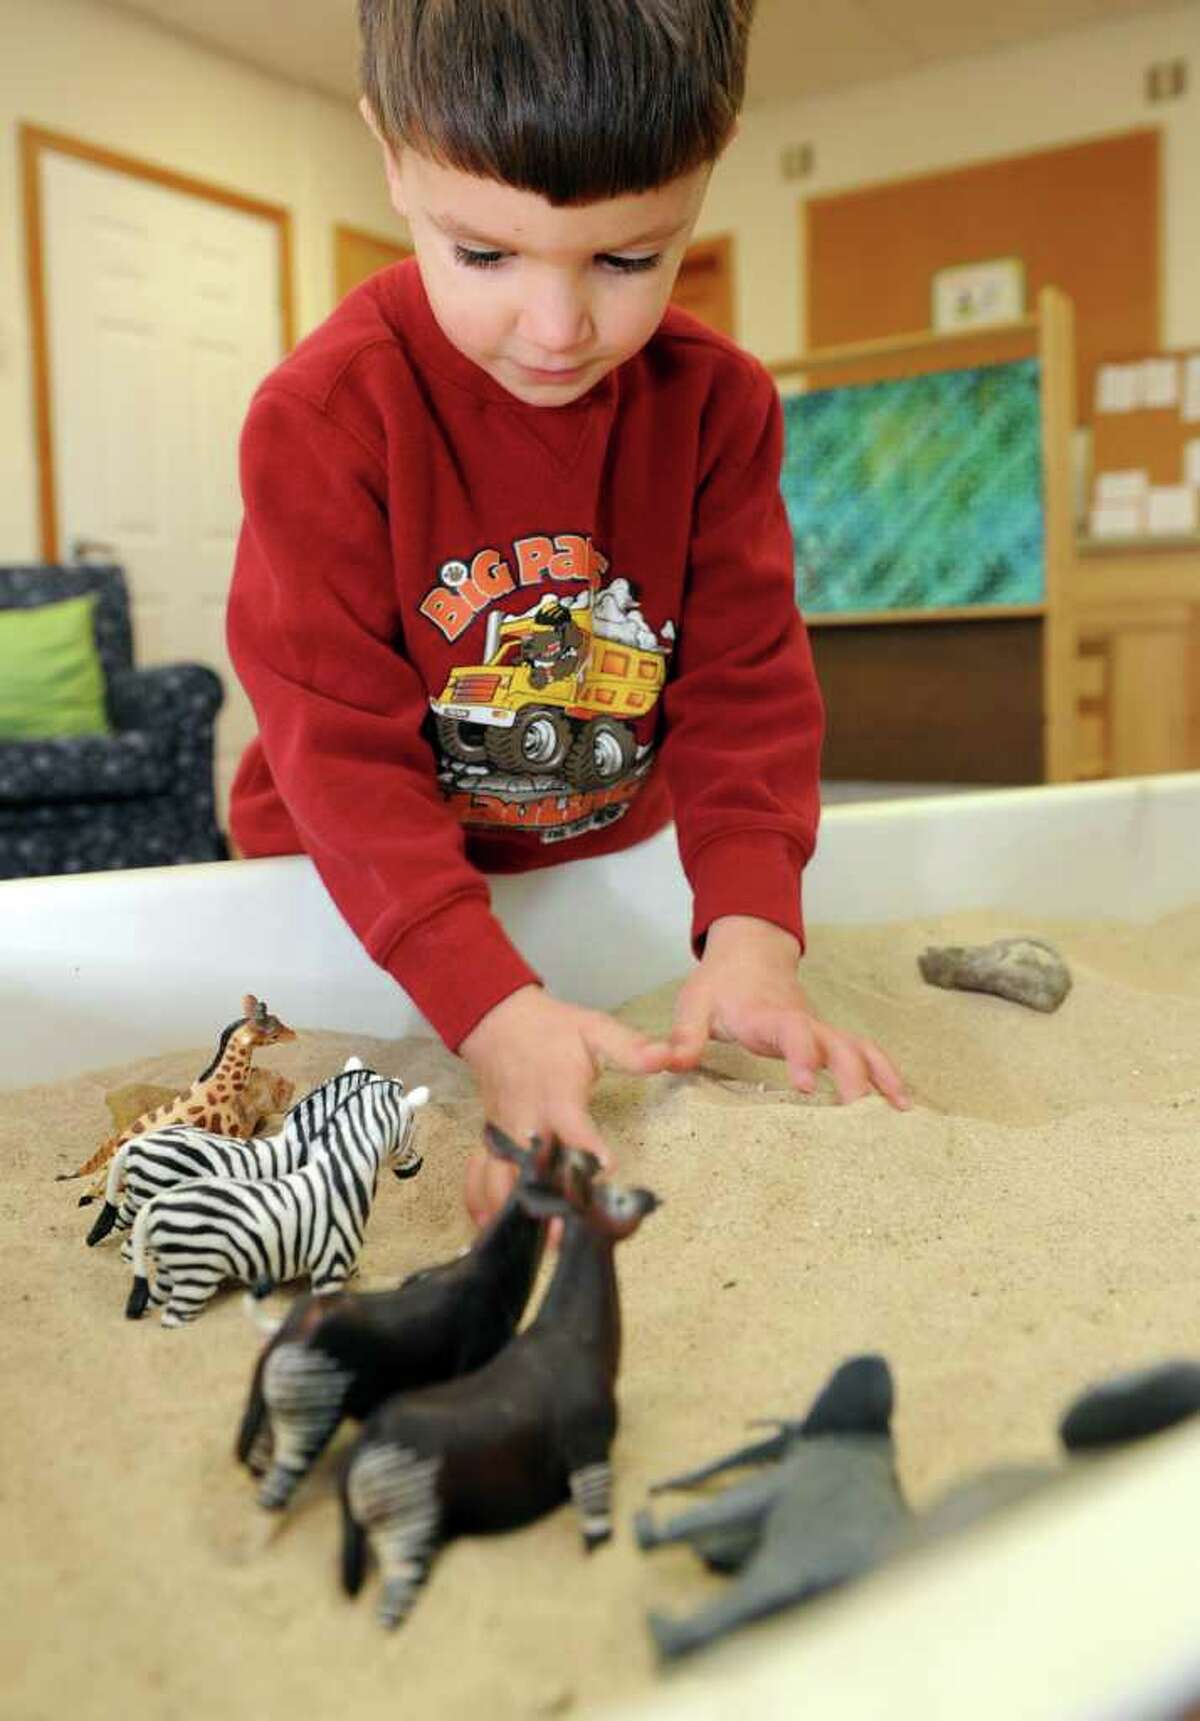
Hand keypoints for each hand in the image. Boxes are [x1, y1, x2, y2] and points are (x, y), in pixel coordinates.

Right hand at [459, 985, 673, 1226]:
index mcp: (555, 1094)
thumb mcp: (594, 1029)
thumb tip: (668, 1055)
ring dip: (515, 1214)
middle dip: (548, 1203)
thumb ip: (631, 1047)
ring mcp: (502, 1135)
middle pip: (531, 1169)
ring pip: (498, 1182)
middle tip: (569, 1236)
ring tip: (538, 1247)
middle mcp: (525, 1120)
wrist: (498, 1021)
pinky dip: (480, 1205)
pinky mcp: (489, 1142)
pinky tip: (492, 1230)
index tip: (604, 1171)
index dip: (587, 1150)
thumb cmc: (552, 1030)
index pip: (571, 1126)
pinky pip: (476, 1178)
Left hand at [667, 915, 909, 1108]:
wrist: (749, 952)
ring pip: (858, 1047)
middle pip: (836, 1042)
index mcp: (767, 1014)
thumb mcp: (693, 1004)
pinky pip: (863, 1053)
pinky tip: (900, 1102)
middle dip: (851, 1074)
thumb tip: (665, 1064)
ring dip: (879, 1074)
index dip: (801, 1054)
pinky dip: (884, 1073)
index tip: (806, 1085)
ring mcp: (819, 1028)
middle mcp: (802, 1021)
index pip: (790, 1031)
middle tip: (858, 1114)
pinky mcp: (827, 1038)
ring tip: (899, 1110)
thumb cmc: (720, 983)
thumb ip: (683, 1035)